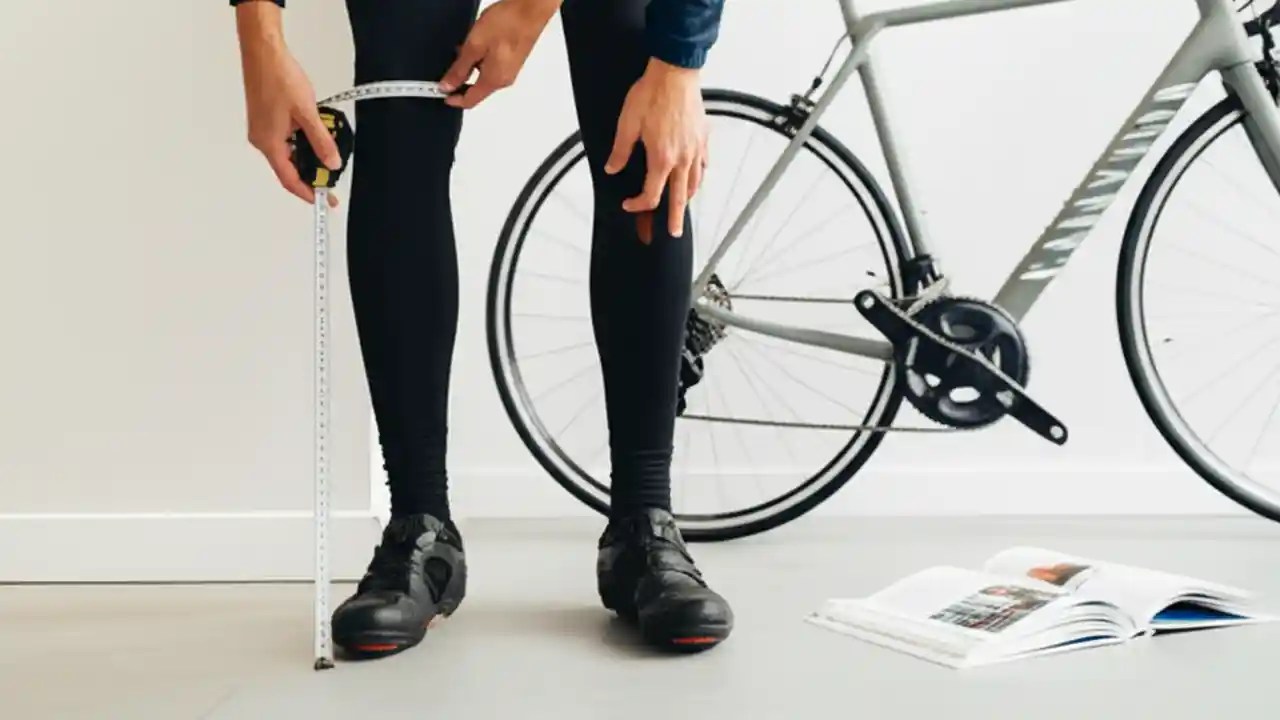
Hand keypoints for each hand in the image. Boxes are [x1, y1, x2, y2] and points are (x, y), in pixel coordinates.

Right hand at [236, 4, 340, 206]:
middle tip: (331, 179)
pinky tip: (315, 136)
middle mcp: (262, 140)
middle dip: (310, 176)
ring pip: (287, 153)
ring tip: (327, 156)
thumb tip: (332, 163)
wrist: (263, 53)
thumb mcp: (308, 113)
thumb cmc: (279, 77)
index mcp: (269, 143)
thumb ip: (321, 141)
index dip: (307, 192)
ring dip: (306, 157)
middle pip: (288, 169)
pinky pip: (284, 140)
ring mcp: (262, 130)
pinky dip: (300, 144)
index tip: (324, 199)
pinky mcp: (265, 120)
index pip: (290, 179)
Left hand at [439, 0, 560, 108]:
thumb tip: (447, 86)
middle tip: (449, 63)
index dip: (453, 99)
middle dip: (460, 79)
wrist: (530, 10)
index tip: (440, 91)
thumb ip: (459, 69)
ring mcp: (510, 71)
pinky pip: (492, 67)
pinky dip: (481, 59)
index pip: (470, 101)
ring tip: (466, 44)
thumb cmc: (507, 23)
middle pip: (477, 89)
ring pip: (484, 76)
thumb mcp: (474, 46)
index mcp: (494, 80)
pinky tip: (479, 42)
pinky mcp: (513, 61)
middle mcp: (504, 80)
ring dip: (471, 66)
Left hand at [605, 58, 708, 237]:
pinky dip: (699, 175)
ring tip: (683, 206)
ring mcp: (695, 149)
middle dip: (676, 218)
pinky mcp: (703, 138)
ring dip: (688, 197)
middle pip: (679, 198)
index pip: (651, 195)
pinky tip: (696, 176)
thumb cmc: (652, 94)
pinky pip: (703, 164)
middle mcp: (681, 159)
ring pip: (694, 183)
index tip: (629, 204)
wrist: (675, 72)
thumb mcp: (627, 124)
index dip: (638, 205)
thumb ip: (620, 151)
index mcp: (662, 159)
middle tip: (675, 232)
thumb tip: (612, 168)